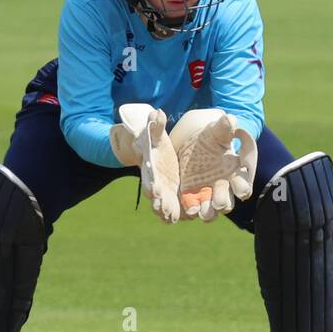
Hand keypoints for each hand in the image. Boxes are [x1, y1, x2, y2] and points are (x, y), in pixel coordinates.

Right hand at [109, 104, 181, 223]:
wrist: (156, 156)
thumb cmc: (156, 145)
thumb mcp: (156, 135)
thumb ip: (155, 127)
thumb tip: (157, 112)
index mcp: (150, 167)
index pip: (149, 176)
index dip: (152, 183)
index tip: (157, 188)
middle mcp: (154, 182)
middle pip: (155, 194)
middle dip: (159, 201)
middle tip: (164, 208)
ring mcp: (163, 191)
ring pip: (163, 204)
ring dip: (167, 211)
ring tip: (172, 218)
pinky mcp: (172, 196)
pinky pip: (173, 207)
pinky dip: (175, 214)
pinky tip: (183, 219)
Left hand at [169, 109, 258, 221]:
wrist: (192, 144)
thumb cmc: (210, 138)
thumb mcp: (216, 132)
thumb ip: (224, 128)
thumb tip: (231, 118)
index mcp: (234, 173)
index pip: (243, 185)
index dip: (242, 188)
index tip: (241, 191)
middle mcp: (224, 187)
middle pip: (227, 201)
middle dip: (223, 202)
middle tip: (217, 203)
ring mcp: (208, 194)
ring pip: (211, 210)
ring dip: (208, 212)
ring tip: (203, 213)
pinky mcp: (192, 197)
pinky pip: (194, 208)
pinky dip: (192, 210)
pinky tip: (189, 210)